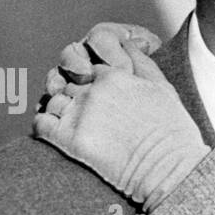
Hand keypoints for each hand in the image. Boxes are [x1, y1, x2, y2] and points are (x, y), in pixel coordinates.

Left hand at [33, 25, 208, 210]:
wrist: (170, 169)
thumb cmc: (173, 133)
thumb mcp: (163, 87)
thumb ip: (142, 62)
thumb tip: (129, 44)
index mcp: (114, 74)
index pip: (89, 66)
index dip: (92, 80)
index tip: (99, 96)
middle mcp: (94, 89)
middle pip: (68, 82)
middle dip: (73, 94)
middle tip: (86, 114)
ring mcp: (80, 113)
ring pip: (52, 100)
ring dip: (58, 110)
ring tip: (71, 125)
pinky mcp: (70, 139)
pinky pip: (41, 123)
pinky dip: (43, 126)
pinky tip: (56, 134)